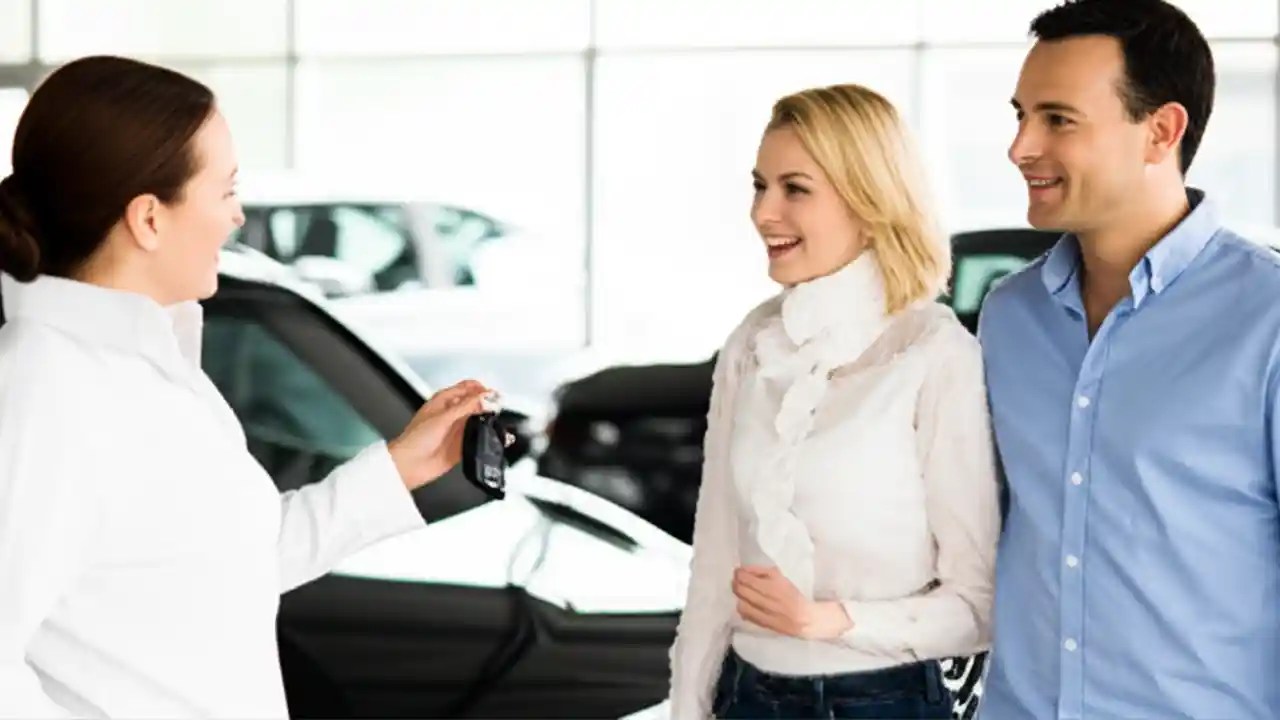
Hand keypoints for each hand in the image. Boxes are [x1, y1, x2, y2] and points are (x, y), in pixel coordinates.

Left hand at [387, 379, 492, 490]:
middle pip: (476, 403)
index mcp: (444, 400)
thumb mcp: (443, 417)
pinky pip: (478, 438)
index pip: (468, 388)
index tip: (494, 396)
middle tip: (498, 409)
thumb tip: (485, 397)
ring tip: (496, 423)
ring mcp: (457, 429)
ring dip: (489, 421)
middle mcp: (451, 413)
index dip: (482, 389)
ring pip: (479, 420)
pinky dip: (486, 437)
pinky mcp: (461, 445)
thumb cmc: (415, 439)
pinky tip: (492, 437)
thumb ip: (466, 406)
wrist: (409, 465)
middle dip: (489, 404)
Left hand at [732, 566, 852, 639]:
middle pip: (741, 589)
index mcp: (774, 583)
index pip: (747, 577)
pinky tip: (744, 603)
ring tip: (740, 592)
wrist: (804, 618)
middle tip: (736, 581)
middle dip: (736, 583)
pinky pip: (745, 613)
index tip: (738, 571)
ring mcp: (765, 610)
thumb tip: (745, 569)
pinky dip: (742, 607)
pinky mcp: (763, 622)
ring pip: (741, 601)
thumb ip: (762, 571)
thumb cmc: (792, 595)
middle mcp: (769, 596)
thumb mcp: (780, 577)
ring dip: (738, 595)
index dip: (739, 573)